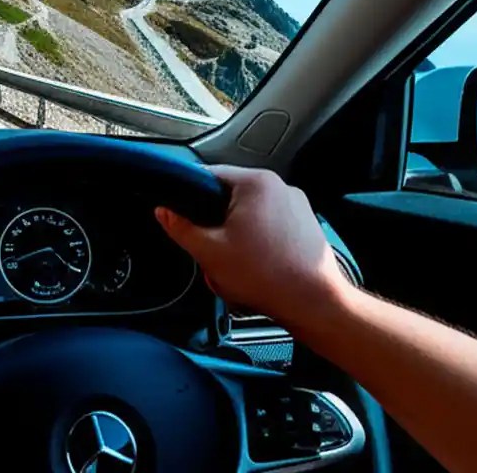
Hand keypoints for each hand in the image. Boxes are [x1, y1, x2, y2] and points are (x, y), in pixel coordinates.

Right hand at [155, 166, 350, 329]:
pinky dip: (258, 240)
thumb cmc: (264, 275)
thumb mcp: (209, 252)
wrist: (313, 302)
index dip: (189, 195)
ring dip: (237, 231)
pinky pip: (270, 224)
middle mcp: (279, 186)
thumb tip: (163, 211)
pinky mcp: (306, 224)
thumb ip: (180, 228)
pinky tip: (257, 264)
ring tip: (236, 260)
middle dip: (216, 220)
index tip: (181, 216)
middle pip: (230, 195)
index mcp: (255, 183)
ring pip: (250, 212)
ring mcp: (296, 205)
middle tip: (210, 246)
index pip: (209, 175)